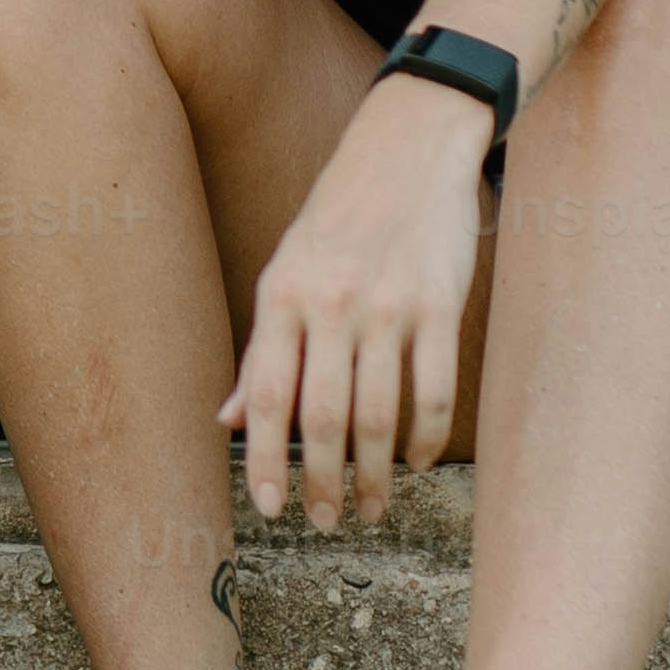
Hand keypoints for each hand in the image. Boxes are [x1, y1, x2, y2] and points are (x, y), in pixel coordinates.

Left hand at [225, 68, 493, 530]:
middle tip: (326, 521)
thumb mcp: (284, 272)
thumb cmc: (338, 217)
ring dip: (377, 476)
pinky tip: (418, 463)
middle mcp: (332, 304)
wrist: (409, 148)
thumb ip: (261, 349)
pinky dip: (427, 438)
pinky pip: (435, 391)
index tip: (268, 507)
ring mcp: (389, 305)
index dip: (265, 459)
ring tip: (374, 507)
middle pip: (323, 419)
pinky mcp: (440, 305)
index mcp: (282, 296)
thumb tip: (229, 420)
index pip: (268, 396)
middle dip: (323, 483)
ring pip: (380, 416)